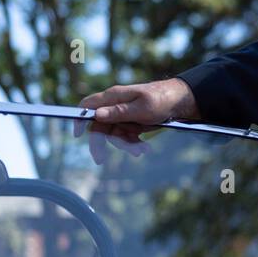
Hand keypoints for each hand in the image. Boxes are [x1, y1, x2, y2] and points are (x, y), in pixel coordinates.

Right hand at [76, 79, 199, 163]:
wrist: (180, 102)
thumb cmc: (161, 100)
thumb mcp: (142, 108)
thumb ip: (119, 111)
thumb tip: (96, 115)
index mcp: (114, 96)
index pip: (88, 105)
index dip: (79, 118)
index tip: (78, 134)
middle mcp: (115, 105)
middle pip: (100, 126)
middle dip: (104, 142)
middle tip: (100, 160)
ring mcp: (123, 115)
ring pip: (114, 134)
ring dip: (124, 145)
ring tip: (140, 150)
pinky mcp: (131, 122)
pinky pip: (125, 136)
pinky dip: (132, 144)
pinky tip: (143, 148)